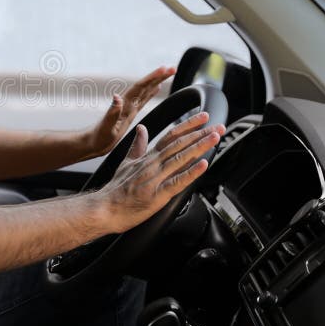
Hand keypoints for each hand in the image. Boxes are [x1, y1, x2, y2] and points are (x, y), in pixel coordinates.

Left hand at [84, 66, 175, 157]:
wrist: (92, 143)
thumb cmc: (98, 137)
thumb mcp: (106, 127)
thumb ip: (112, 112)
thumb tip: (117, 96)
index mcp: (124, 105)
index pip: (140, 88)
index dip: (152, 78)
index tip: (164, 69)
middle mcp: (127, 104)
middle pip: (145, 86)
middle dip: (158, 76)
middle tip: (172, 68)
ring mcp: (129, 108)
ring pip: (145, 91)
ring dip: (156, 81)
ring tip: (168, 72)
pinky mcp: (129, 114)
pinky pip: (143, 100)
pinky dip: (150, 93)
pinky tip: (156, 88)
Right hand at [99, 111, 224, 233]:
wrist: (105, 208)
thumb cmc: (116, 189)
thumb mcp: (126, 162)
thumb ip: (137, 145)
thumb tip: (141, 129)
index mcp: (147, 157)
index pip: (171, 136)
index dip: (188, 125)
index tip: (204, 117)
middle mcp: (153, 164)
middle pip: (179, 144)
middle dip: (201, 134)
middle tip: (219, 126)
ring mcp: (155, 178)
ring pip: (181, 159)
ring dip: (199, 147)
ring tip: (214, 138)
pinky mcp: (157, 195)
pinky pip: (177, 181)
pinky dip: (191, 172)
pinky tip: (203, 164)